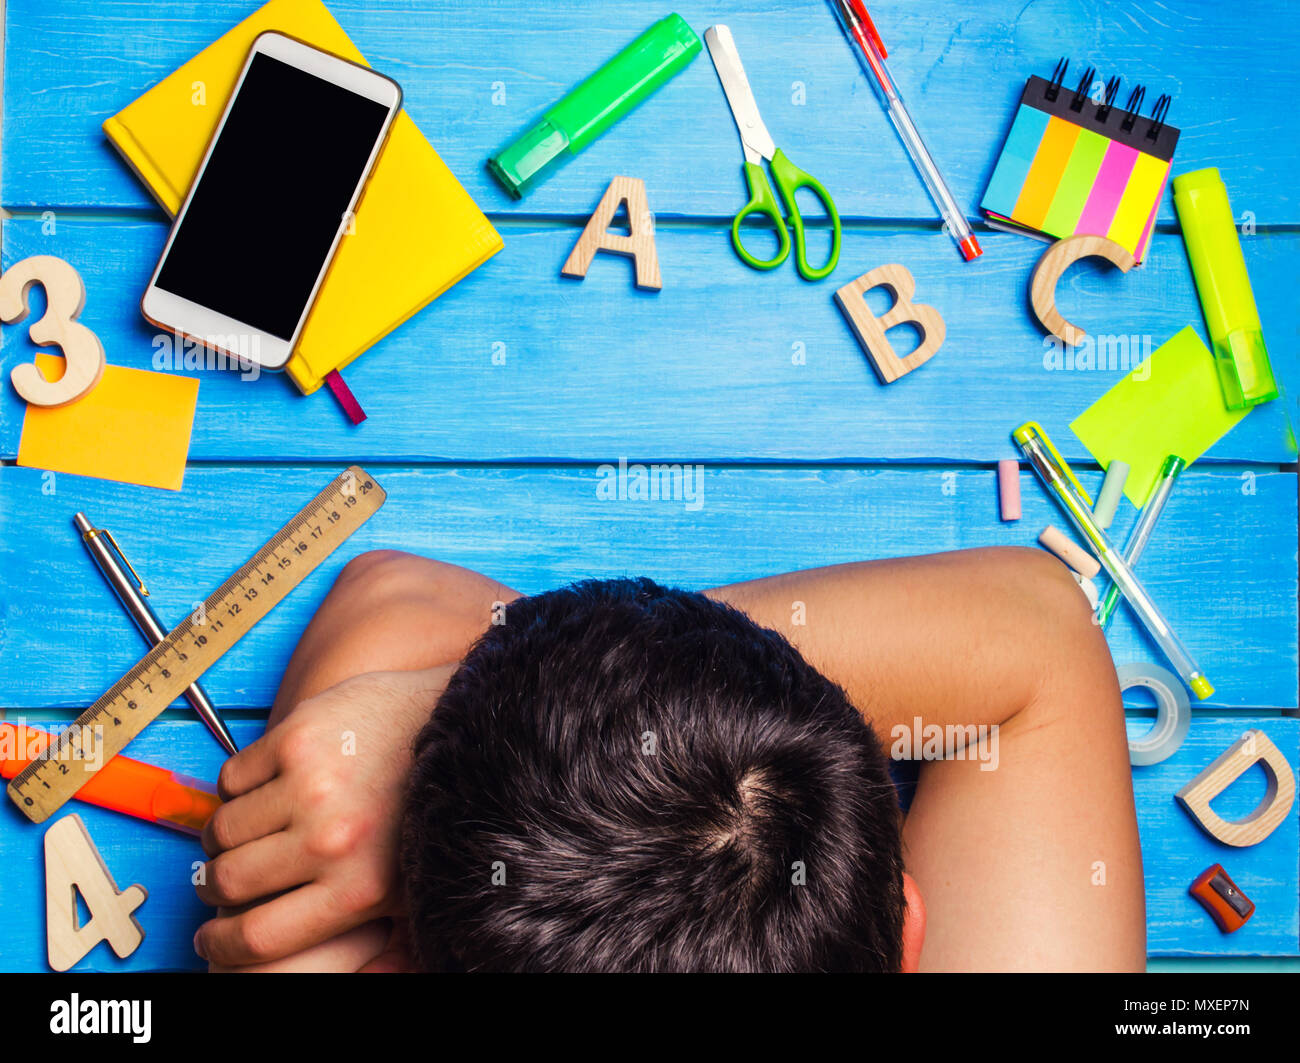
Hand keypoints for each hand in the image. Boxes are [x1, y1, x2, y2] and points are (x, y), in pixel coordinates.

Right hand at [193, 665, 452, 966]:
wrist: (457, 727)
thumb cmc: (432, 813)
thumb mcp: (420, 893)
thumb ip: (392, 949)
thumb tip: (363, 978)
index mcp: (357, 888)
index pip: (255, 938)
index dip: (221, 945)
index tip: (212, 937)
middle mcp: (331, 839)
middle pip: (226, 882)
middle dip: (214, 886)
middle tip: (221, 878)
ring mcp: (311, 783)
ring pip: (221, 828)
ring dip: (223, 835)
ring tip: (246, 832)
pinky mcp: (298, 736)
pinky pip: (231, 777)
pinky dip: (238, 786)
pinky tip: (266, 787)